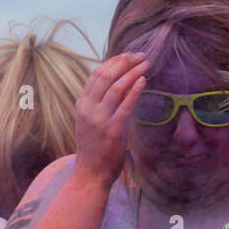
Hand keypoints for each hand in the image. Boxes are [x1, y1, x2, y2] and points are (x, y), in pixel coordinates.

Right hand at [71, 53, 150, 187]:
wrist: (90, 174)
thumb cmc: (94, 150)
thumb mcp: (90, 123)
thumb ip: (98, 106)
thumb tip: (115, 89)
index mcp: (82, 104)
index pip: (97, 75)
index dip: (113, 62)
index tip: (128, 55)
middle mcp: (88, 108)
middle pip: (106, 75)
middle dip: (125, 61)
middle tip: (140, 55)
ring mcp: (99, 119)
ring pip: (116, 87)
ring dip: (133, 72)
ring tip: (146, 64)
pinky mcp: (112, 130)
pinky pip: (125, 105)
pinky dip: (135, 90)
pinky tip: (143, 80)